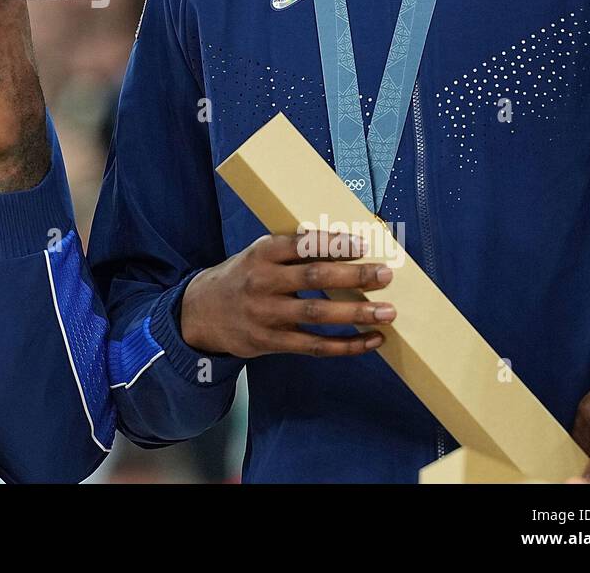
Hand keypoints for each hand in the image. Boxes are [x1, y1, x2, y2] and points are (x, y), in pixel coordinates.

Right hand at [180, 232, 394, 358]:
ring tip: (387, 312)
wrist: (202, 312)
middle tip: (385, 275)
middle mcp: (263, 282)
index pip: (301, 245)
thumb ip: (294, 251)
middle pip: (313, 278)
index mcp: (262, 252)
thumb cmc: (244, 276)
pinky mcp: (271, 342)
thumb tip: (348, 245)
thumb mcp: (259, 254)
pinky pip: (314, 346)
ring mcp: (266, 315)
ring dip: (356, 314)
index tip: (363, 243)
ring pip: (317, 316)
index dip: (333, 243)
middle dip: (353, 276)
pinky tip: (370, 339)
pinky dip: (346, 345)